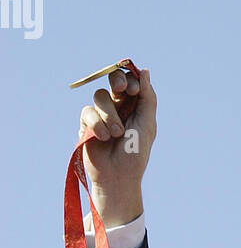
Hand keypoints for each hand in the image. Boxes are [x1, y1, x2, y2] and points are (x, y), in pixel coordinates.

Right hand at [78, 67, 156, 222]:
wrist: (118, 176)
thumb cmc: (136, 153)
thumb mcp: (147, 124)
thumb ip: (147, 98)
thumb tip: (144, 70)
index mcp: (135, 106)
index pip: (131, 82)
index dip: (131, 80)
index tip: (134, 90)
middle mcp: (118, 106)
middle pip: (113, 80)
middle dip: (117, 80)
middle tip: (121, 89)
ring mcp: (101, 114)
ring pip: (100, 96)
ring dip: (110, 115)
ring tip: (116, 134)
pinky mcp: (86, 124)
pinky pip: (87, 112)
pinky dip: (96, 124)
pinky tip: (103, 138)